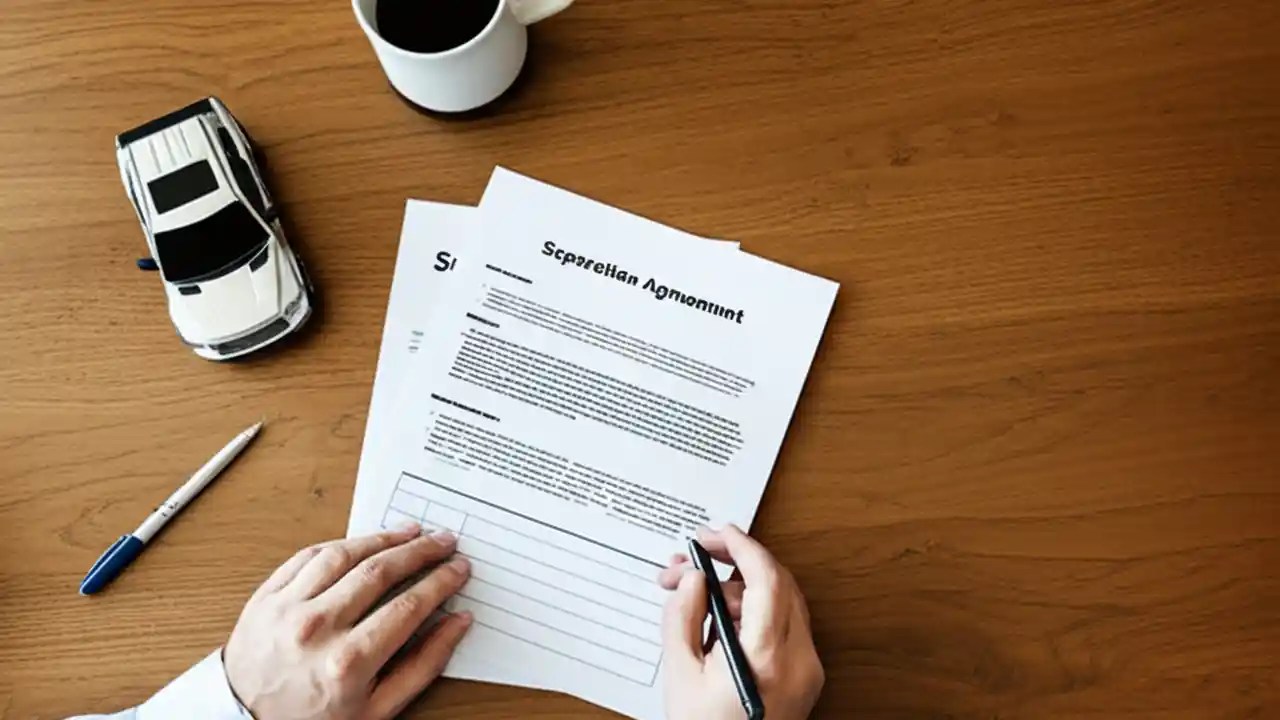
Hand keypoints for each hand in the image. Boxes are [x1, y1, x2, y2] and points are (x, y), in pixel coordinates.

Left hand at [224, 525, 472, 719]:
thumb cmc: (312, 719)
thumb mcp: (378, 709)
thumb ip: (423, 666)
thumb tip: (457, 623)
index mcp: (347, 663)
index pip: (408, 607)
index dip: (440, 582)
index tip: (457, 569)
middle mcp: (316, 630)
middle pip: (379, 572)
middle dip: (419, 551)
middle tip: (442, 542)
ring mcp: (287, 609)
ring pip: (343, 554)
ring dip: (382, 538)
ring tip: (409, 532)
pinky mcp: (266, 596)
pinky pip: (308, 556)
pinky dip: (341, 543)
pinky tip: (363, 541)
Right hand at [658, 525, 823, 719]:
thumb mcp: (681, 677)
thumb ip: (682, 619)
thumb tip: (691, 578)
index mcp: (767, 658)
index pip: (765, 579)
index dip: (741, 546)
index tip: (716, 533)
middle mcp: (798, 660)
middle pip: (777, 583)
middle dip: (734, 563)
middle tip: (695, 559)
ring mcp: (807, 669)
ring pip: (781, 602)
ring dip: (739, 588)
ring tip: (693, 594)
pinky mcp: (805, 676)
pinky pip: (784, 625)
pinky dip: (753, 611)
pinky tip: (717, 618)